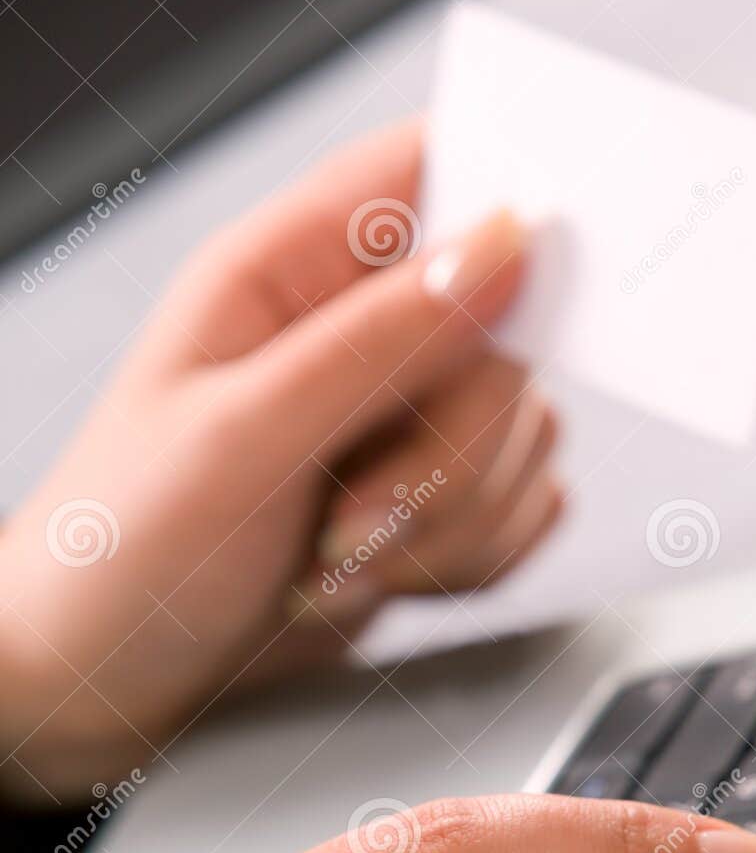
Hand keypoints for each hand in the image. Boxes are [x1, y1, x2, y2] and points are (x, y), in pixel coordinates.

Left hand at [0, 122, 560, 804]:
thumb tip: (506, 242)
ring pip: (527, 432)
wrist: (114, 684)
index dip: (512, 201)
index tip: (543, 278)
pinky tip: (379, 575)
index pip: (437, 168)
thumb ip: (378, 339)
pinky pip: (528, 507)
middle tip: (353, 510)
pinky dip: (470, 559)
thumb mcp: (240, 437)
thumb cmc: (125, 550)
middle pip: (506, 334)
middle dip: (449, 452)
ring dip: (448, 522)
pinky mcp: (439, 497)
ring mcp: (404, 417)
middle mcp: (358, 331)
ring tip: (334, 554)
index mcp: (291, 269)